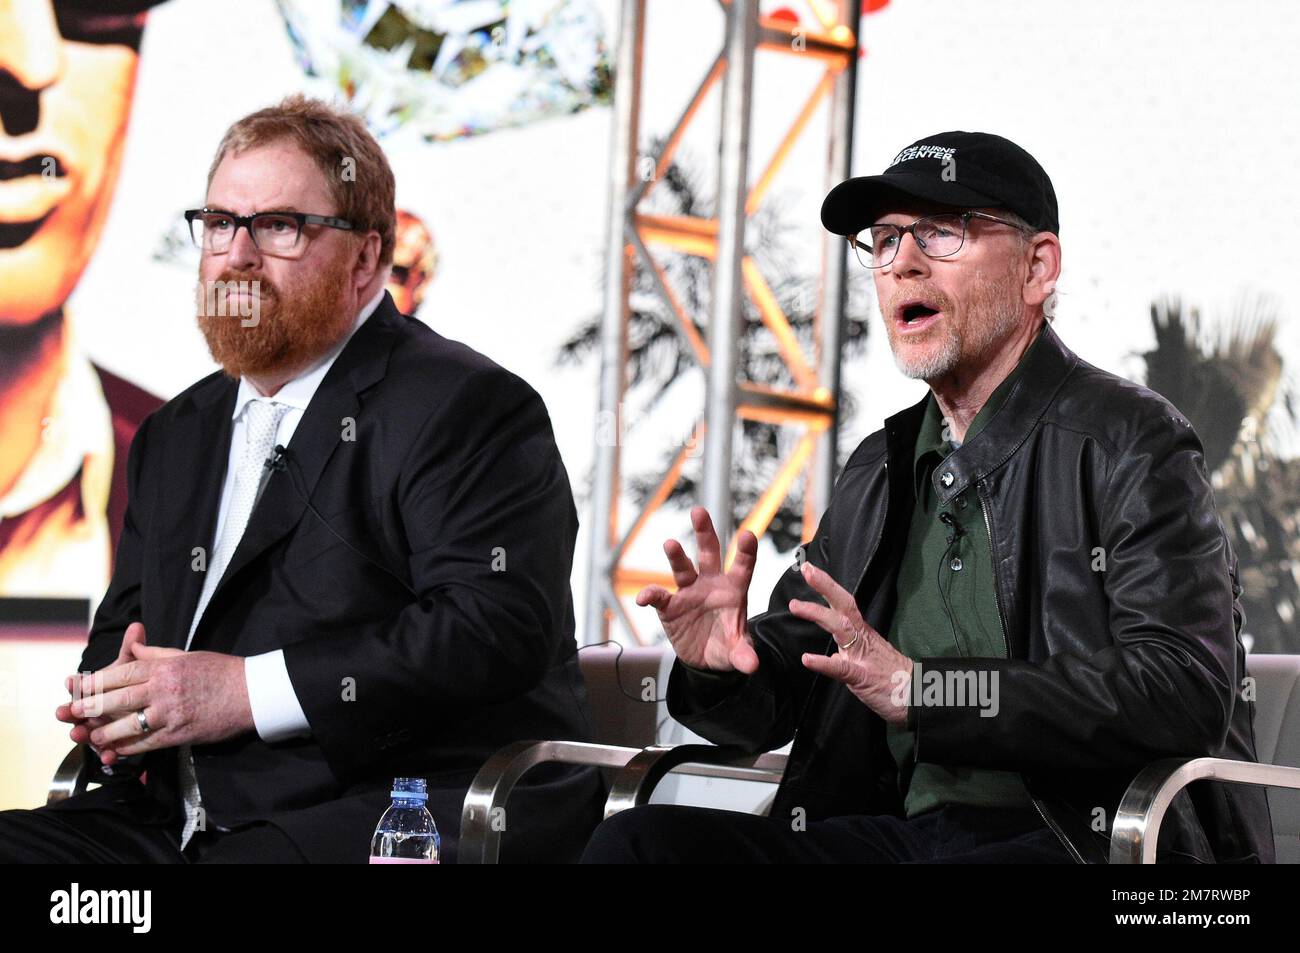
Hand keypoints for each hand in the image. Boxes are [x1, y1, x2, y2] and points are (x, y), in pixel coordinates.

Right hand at [56, 622, 148, 765]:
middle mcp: (93, 709)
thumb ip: (133, 649)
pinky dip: (108, 753)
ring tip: (78, 734)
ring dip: (81, 733)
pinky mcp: (111, 743)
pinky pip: (109, 750)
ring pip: (88, 732)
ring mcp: (100, 727)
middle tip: (65, 710)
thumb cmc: (135, 682)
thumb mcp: (134, 666)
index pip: (80, 685)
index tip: (70, 681)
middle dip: (70, 710)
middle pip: (78, 710)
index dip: (75, 684)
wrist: (149, 702)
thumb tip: (137, 626)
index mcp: (94, 690)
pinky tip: (110, 754)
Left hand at [67, 644, 252, 756]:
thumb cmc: (221, 671)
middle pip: (119, 698)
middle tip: (73, 712)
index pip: (123, 672)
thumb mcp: (188, 655)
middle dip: (92, 706)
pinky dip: (129, 748)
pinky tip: (117, 750)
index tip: (80, 687)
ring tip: (90, 736)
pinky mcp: (180, 734)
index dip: (97, 681)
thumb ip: (156, 654)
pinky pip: (147, 743)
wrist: (252, 693)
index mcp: (166, 667)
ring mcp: (172, 713)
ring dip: (106, 732)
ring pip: (129, 724)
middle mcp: (165, 689)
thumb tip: (132, 649)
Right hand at [636, 506, 759, 673]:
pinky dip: (651, 595)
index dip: (746, 551)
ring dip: (676, 556)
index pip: (742, 566)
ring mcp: (689, 592)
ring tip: (671, 544)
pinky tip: (644, 598)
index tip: (748, 534)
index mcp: (733, 589)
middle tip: (699, 511)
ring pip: (682, 568)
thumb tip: (751, 665)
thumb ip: (744, 655)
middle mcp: (710, 584)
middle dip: (705, 532)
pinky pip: (659, 597)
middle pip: (709, 553)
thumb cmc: (727, 647)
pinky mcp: (670, 606)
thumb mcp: (738, 652)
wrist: (705, 660)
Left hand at [790, 561, 913, 726]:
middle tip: (806, 569)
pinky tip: (807, 659)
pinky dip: (823, 663)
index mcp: (863, 635)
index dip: (828, 587)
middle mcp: (862, 640)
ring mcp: (863, 657)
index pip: (844, 605)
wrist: (920, 697)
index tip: (810, 570)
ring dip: (818, 614)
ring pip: (841, 628)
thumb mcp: (869, 663)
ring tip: (796, 606)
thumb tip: (833, 658)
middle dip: (825, 586)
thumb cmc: (895, 681)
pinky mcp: (863, 678)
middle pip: (844, 606)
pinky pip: (842, 669)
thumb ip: (849, 657)